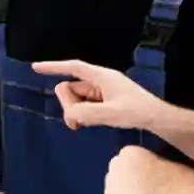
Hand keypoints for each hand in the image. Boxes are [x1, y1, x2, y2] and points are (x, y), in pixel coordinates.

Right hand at [32, 59, 162, 131]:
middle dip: (68, 103)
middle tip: (75, 122)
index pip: (73, 67)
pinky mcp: (107, 100)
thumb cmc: (136, 112)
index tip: (36, 68)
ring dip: (76, 110)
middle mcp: (101, 80)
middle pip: (72, 86)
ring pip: (78, 97)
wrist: (157, 118)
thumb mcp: (108, 114)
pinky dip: (83, 113)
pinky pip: (87, 103)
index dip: (53, 67)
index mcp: (101, 77)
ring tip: (81, 125)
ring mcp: (104, 90)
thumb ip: (84, 113)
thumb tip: (69, 114)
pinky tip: (88, 123)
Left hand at [105, 145, 161, 193]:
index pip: (126, 160)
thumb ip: (153, 164)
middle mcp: (115, 163)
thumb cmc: (169, 171)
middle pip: (118, 173)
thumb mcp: (161, 161)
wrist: (160, 184)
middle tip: (142, 192)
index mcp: (128, 151)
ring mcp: (111, 180)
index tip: (148, 180)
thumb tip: (159, 172)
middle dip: (127, 182)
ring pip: (113, 189)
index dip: (136, 171)